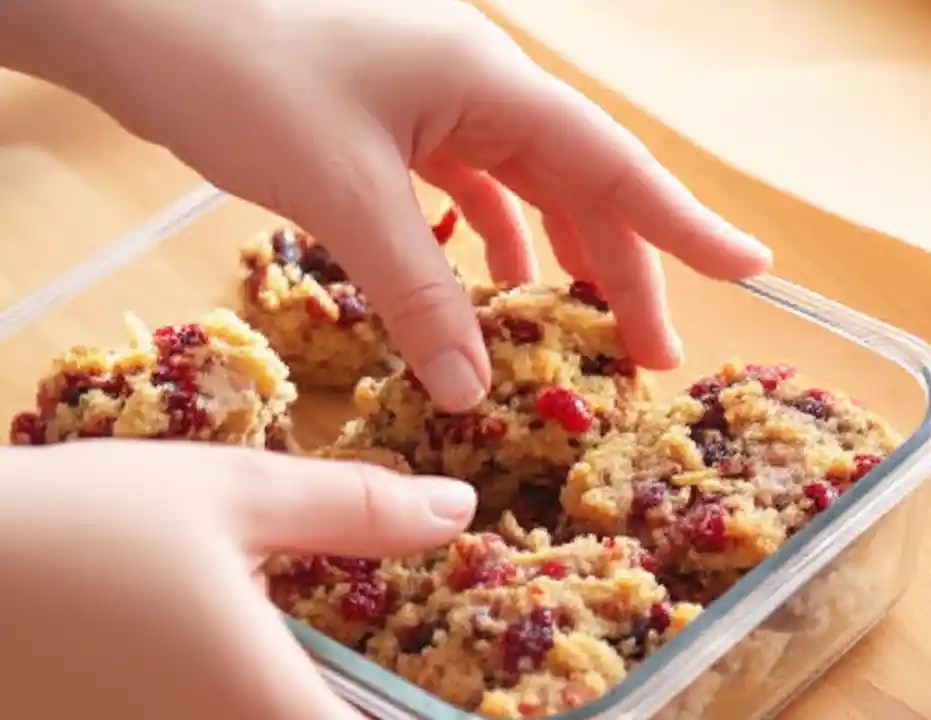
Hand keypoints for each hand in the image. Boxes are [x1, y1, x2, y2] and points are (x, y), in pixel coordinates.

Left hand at [0, 0, 772, 411]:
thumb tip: (473, 394)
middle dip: (618, 273)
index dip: (686, 225)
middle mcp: (480, 84)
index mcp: (492, 82)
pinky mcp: (393, 120)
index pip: (616, 164)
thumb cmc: (238, 72)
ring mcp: (437, 99)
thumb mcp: (342, 195)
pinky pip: (466, 189)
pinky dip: (485, 246)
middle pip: (581, 187)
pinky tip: (486, 291)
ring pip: (527, 192)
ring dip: (555, 264)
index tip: (752, 270)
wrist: (135, 11)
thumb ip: (419, 297)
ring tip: (579, 337)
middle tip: (649, 359)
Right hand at [0, 441, 475, 718]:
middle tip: (408, 682)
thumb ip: (356, 511)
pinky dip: (253, 713)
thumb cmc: (76, 525)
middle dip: (374, 713)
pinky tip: (254, 683)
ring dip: (312, 710)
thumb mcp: (231, 495)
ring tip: (343, 675)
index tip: (495, 700)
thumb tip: (459, 510)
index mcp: (265, 710)